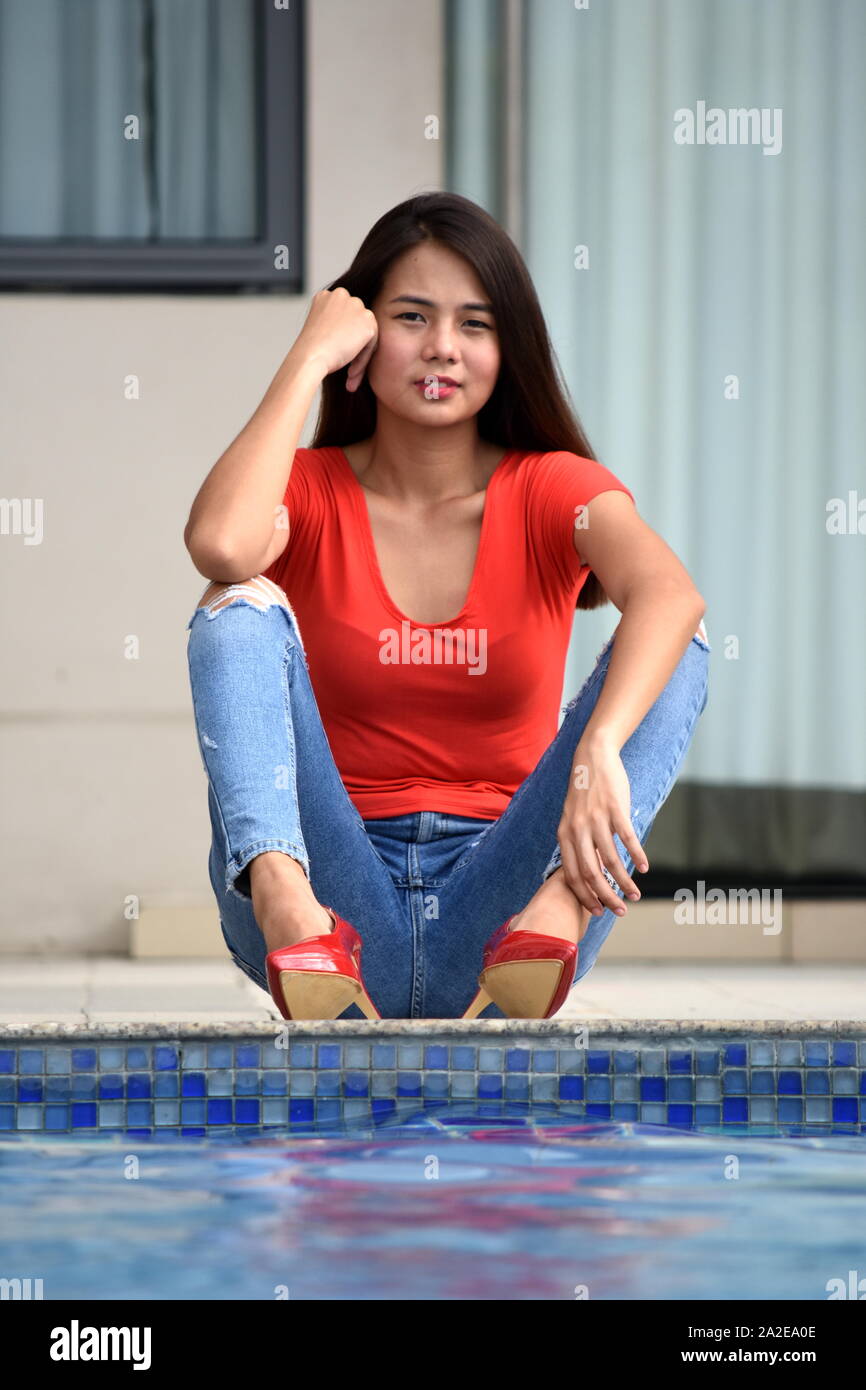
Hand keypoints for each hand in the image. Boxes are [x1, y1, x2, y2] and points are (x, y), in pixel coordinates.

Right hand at [293, 286, 378, 390]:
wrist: (310, 357)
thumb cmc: (310, 351)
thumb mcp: (319, 330)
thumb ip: (335, 325)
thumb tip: (351, 334)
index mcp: (326, 296)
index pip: (343, 318)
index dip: (341, 340)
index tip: (336, 357)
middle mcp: (341, 295)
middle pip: (356, 324)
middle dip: (353, 348)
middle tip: (347, 372)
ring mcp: (355, 305)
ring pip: (365, 334)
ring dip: (359, 357)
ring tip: (350, 376)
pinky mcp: (367, 320)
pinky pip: (371, 344)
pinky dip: (363, 361)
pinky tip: (351, 373)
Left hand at [556, 735, 647, 916]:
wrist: (592, 758)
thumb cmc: (584, 793)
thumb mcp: (572, 819)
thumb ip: (578, 844)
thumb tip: (591, 873)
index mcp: (564, 835)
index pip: (572, 875)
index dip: (584, 896)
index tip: (597, 912)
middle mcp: (577, 829)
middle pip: (590, 873)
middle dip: (605, 897)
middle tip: (619, 911)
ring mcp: (596, 819)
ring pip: (610, 860)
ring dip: (624, 881)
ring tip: (635, 894)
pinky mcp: (615, 808)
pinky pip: (627, 838)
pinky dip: (636, 856)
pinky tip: (644, 868)